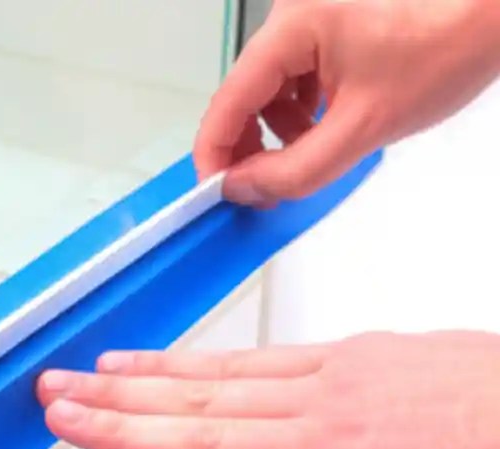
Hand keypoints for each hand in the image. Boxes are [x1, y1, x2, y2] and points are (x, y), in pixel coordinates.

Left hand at [36, 331, 499, 448]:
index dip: (159, 369)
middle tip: (55, 386)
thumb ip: (364, 381)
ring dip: (119, 428)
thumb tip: (335, 388)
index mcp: (336, 367)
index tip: (113, 366)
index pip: (225, 370)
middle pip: (192, 396)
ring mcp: (317, 447)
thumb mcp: (423, 366)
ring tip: (63, 419)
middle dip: (115, 393)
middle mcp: (313, 400)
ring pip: (197, 436)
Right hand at [196, 0, 499, 205]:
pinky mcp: (325, 28)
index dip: (216, 153)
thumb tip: (246, 189)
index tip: (215, 192)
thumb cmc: (447, 46)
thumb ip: (296, 169)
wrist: (493, 15)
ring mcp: (307, 20)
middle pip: (243, 95)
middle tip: (260, 189)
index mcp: (292, 26)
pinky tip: (324, 129)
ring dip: (278, 131)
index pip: (228, 99)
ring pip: (268, 91)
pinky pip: (292, 78)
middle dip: (249, 146)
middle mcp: (291, 16)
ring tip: (310, 154)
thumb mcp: (365, 127)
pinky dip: (299, 111)